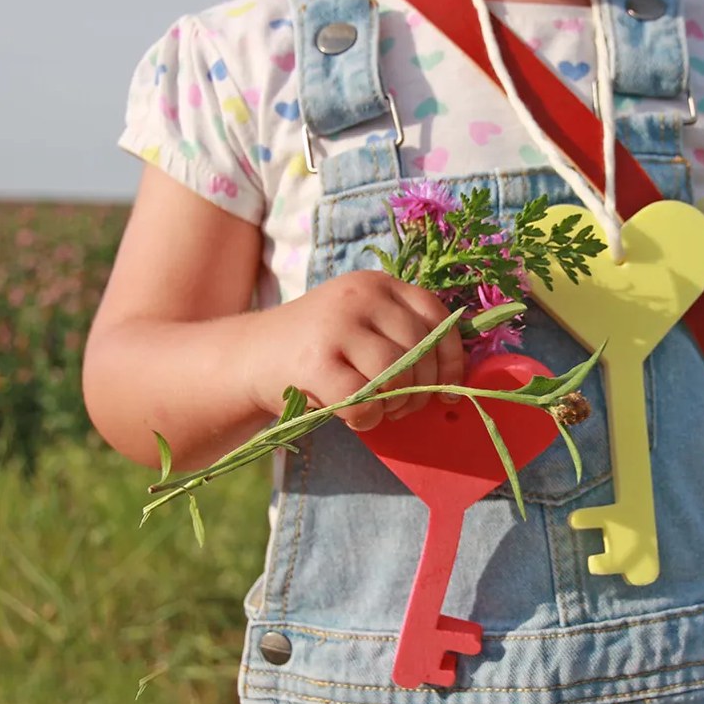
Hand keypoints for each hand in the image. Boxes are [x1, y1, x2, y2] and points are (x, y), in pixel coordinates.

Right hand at [247, 270, 463, 431]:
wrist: (250, 356)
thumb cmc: (321, 348)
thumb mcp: (363, 323)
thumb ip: (404, 336)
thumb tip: (453, 378)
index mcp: (379, 284)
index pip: (437, 316)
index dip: (451, 358)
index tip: (449, 389)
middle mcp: (359, 295)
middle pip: (419, 349)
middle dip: (422, 389)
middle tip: (404, 405)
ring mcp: (336, 326)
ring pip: (396, 375)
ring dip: (397, 403)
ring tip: (381, 408)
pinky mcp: (315, 362)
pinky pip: (365, 401)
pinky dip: (369, 419)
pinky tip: (356, 417)